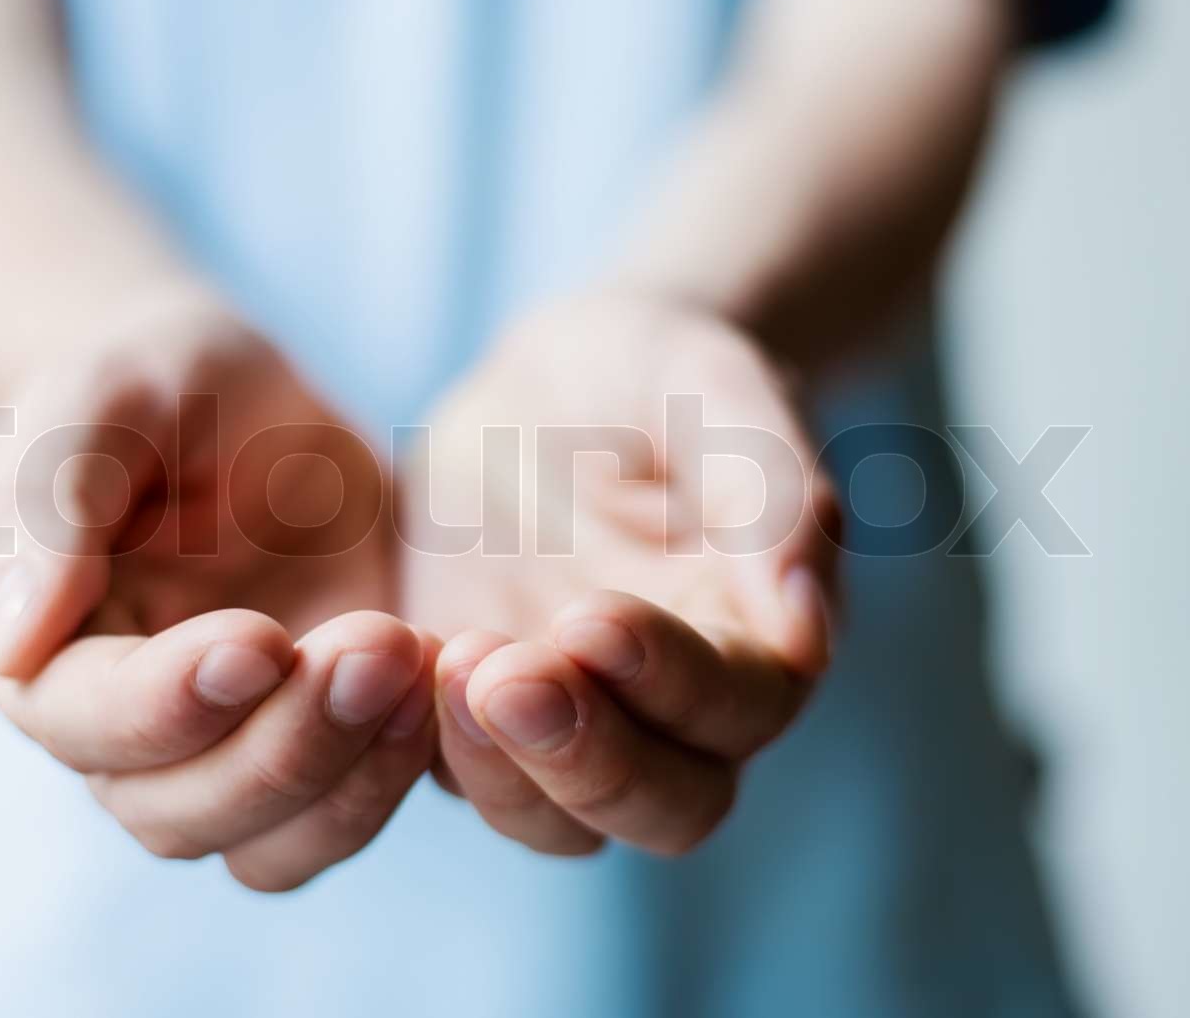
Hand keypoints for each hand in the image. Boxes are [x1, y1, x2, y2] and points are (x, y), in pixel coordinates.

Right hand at [0, 304, 435, 889]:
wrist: (241, 405)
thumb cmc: (150, 385)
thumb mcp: (99, 395)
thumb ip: (52, 498)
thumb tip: (13, 646)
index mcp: (41, 653)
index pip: (89, 720)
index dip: (171, 699)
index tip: (261, 638)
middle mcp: (122, 734)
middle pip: (181, 810)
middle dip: (284, 745)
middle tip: (379, 643)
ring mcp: (223, 752)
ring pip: (269, 842)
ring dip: (349, 777)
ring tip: (417, 660)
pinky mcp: (314, 745)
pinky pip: (345, 813)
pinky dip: (396, 773)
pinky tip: (445, 683)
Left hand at [402, 296, 837, 855]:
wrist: (553, 381)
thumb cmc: (655, 371)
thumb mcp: (714, 386)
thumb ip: (768, 491)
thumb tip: (806, 630)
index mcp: (759, 639)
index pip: (737, 707)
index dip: (672, 681)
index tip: (594, 618)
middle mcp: (674, 709)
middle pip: (663, 807)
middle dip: (587, 759)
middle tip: (506, 675)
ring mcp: (572, 722)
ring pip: (555, 818)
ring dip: (503, 767)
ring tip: (451, 663)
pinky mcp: (475, 713)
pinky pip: (452, 771)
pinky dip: (420, 743)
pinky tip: (383, 669)